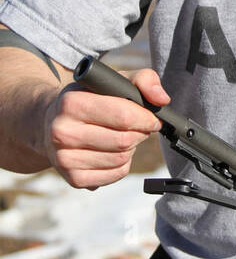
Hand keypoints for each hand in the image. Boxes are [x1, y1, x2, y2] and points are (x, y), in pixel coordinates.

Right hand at [42, 68, 169, 189]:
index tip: (152, 118)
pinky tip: (112, 152)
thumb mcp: (111, 82)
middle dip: (140, 133)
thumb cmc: (89, 100)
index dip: (146, 118)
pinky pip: (116, 174)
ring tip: (121, 137)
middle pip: (124, 140)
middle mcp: (62, 132)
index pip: (123, 115)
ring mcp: (65, 158)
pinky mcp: (73, 178)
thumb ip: (143, 80)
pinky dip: (123, 164)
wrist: (51, 123)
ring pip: (122, 159)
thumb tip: (162, 99)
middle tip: (138, 127)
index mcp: (71, 103)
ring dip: (131, 148)